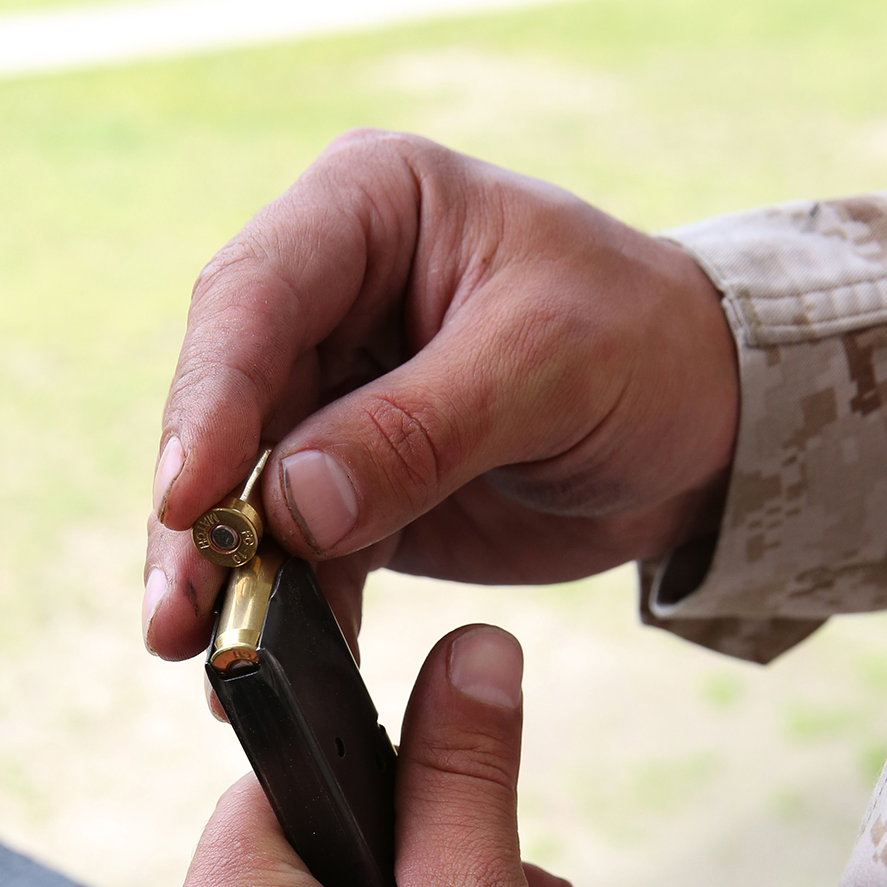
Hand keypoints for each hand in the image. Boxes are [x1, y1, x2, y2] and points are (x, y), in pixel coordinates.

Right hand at [141, 130, 738, 662]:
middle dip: (196, 514)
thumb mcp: (552, 366)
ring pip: (244, 489)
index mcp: (368, 208)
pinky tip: (261, 678)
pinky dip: (280, 613)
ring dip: (220, 577)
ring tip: (200, 658)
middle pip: (225, 403)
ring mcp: (330, 396)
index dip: (208, 400)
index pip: (255, 296)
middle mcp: (327, 296)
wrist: (711, 428)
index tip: (187, 499)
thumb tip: (291, 505)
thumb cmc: (649, 347)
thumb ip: (419, 430)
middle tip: (175, 614)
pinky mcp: (350, 488)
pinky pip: (297, 553)